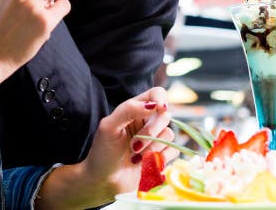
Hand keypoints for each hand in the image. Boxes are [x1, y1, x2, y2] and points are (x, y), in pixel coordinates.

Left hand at [36, 88, 176, 208]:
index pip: (157, 94)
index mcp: (134, 110)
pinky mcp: (162, 156)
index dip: (161, 99)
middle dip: (151, 132)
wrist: (103, 181)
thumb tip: (154, 104)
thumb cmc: (102, 153)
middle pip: (165, 116)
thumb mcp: (109, 127)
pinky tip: (144, 164)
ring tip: (134, 156)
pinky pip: (173, 151)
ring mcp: (155, 140)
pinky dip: (159, 159)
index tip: (160, 109)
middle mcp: (147, 122)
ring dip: (152, 148)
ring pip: (170, 135)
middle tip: (134, 145)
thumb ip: (129, 110)